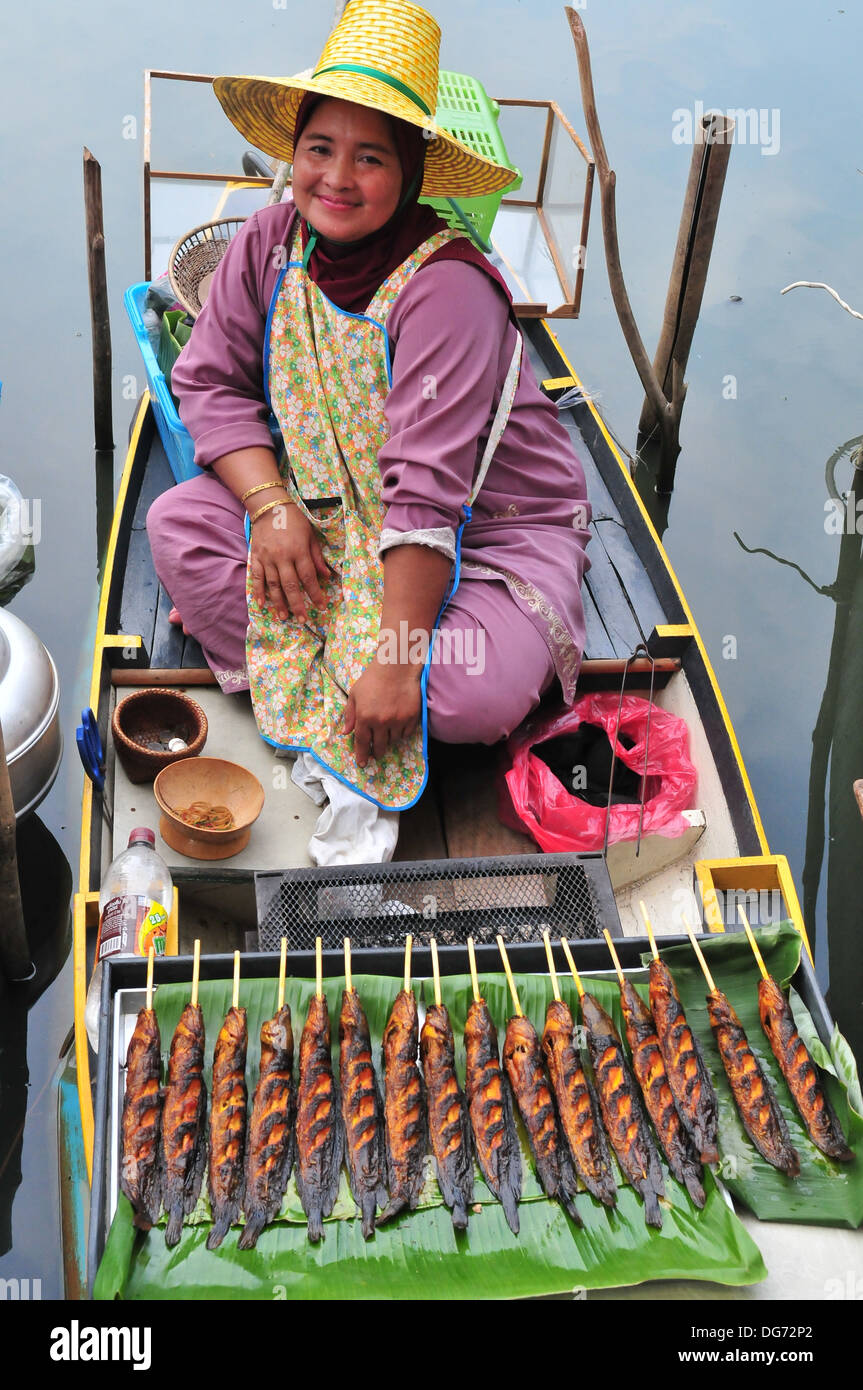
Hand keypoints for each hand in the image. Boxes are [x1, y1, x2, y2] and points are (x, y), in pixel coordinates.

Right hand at [249, 502, 330, 620]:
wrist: (269, 506)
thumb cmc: (294, 520)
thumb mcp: (310, 536)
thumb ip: (317, 557)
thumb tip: (326, 576)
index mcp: (299, 551)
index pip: (308, 577)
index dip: (315, 594)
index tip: (321, 607)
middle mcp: (282, 556)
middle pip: (290, 585)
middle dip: (297, 604)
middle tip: (302, 620)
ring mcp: (267, 558)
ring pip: (273, 585)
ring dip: (279, 602)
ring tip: (284, 616)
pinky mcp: (255, 557)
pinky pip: (256, 577)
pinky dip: (259, 591)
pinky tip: (262, 604)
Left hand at [343, 659, 421, 765]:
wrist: (396, 667)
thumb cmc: (372, 679)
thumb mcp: (355, 695)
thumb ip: (350, 715)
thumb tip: (346, 733)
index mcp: (364, 717)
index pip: (362, 743)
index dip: (362, 755)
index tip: (363, 764)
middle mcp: (381, 722)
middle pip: (379, 746)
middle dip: (377, 752)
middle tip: (376, 754)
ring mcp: (398, 720)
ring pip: (394, 740)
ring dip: (389, 740)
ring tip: (387, 732)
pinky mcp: (412, 717)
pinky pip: (406, 733)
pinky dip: (402, 733)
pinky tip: (399, 725)